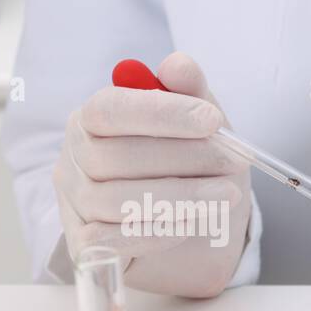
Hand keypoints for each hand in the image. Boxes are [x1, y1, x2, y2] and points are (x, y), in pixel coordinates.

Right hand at [52, 52, 250, 296]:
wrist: (200, 240)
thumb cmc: (194, 174)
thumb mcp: (203, 132)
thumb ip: (191, 95)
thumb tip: (178, 65)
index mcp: (94, 120)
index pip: (111, 108)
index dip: (162, 113)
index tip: (213, 120)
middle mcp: (76, 159)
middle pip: (114, 156)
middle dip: (183, 158)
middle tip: (234, 162)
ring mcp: (76, 204)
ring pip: (117, 200)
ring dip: (181, 197)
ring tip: (227, 195)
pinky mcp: (86, 246)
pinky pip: (115, 239)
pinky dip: (160, 231)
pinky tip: (193, 224)